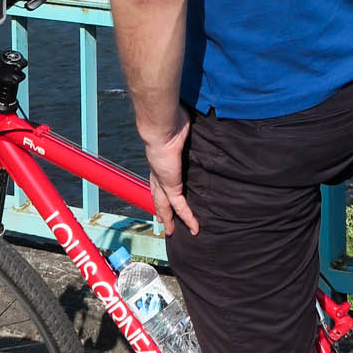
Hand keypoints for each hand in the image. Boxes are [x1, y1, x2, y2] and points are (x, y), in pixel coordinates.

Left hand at [142, 112, 196, 236]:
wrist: (161, 126)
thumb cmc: (170, 120)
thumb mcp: (179, 128)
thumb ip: (183, 129)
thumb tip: (191, 120)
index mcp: (159, 161)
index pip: (159, 181)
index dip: (160, 191)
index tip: (162, 199)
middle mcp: (158, 172)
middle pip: (157, 197)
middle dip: (160, 211)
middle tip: (163, 224)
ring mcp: (163, 181)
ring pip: (165, 206)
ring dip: (169, 219)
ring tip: (172, 232)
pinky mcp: (171, 185)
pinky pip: (180, 205)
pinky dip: (188, 217)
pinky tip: (194, 227)